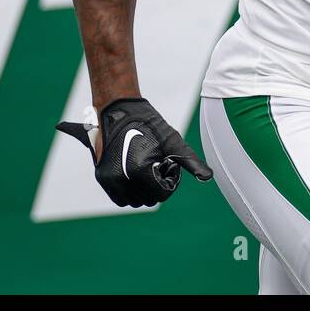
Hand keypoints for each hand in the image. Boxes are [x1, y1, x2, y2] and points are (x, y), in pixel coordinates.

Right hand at [56, 97, 212, 206]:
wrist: (118, 109)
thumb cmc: (148, 124)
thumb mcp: (172, 141)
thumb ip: (190, 161)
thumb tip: (208, 177)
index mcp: (139, 170)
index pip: (161, 195)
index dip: (170, 181)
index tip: (168, 164)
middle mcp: (122, 178)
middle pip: (148, 200)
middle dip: (156, 186)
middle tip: (157, 164)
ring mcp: (109, 179)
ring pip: (133, 202)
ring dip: (142, 191)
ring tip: (146, 168)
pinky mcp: (101, 177)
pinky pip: (119, 198)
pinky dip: (129, 191)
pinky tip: (135, 173)